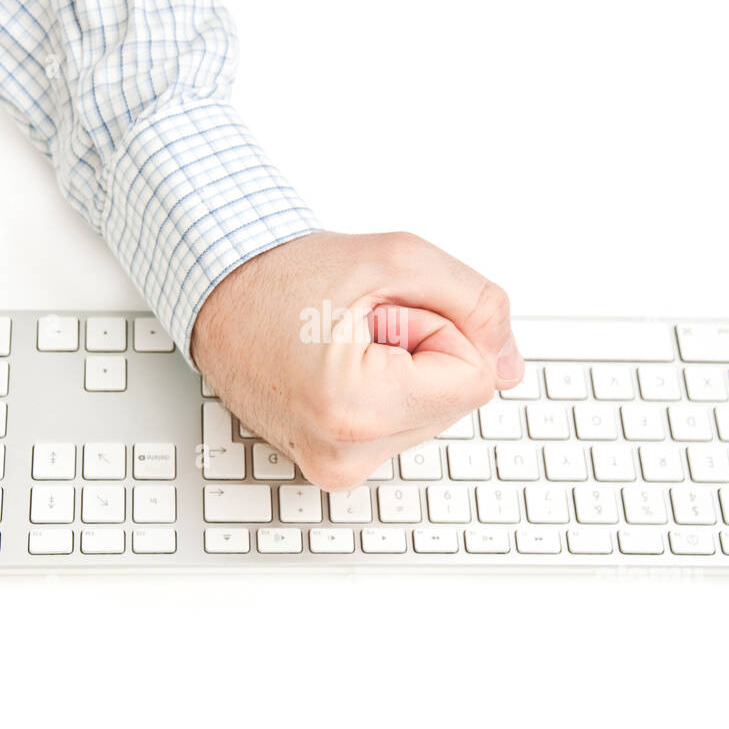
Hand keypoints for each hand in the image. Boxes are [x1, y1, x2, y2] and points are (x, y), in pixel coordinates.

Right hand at [191, 231, 522, 489]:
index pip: (475, 378)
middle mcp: (343, 457)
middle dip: (423, 351)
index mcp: (355, 412)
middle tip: (356, 328)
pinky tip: (340, 367)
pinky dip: (387, 389)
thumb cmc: (284, 275)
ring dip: (404, 369)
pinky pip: (404, 423)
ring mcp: (337, 470)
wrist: (218, 295)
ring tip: (342, 345)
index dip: (440, 329)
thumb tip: (511, 365)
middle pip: (456, 400)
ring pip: (435, 412)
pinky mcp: (335, 469)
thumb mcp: (397, 258)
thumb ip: (477, 305)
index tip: (381, 315)